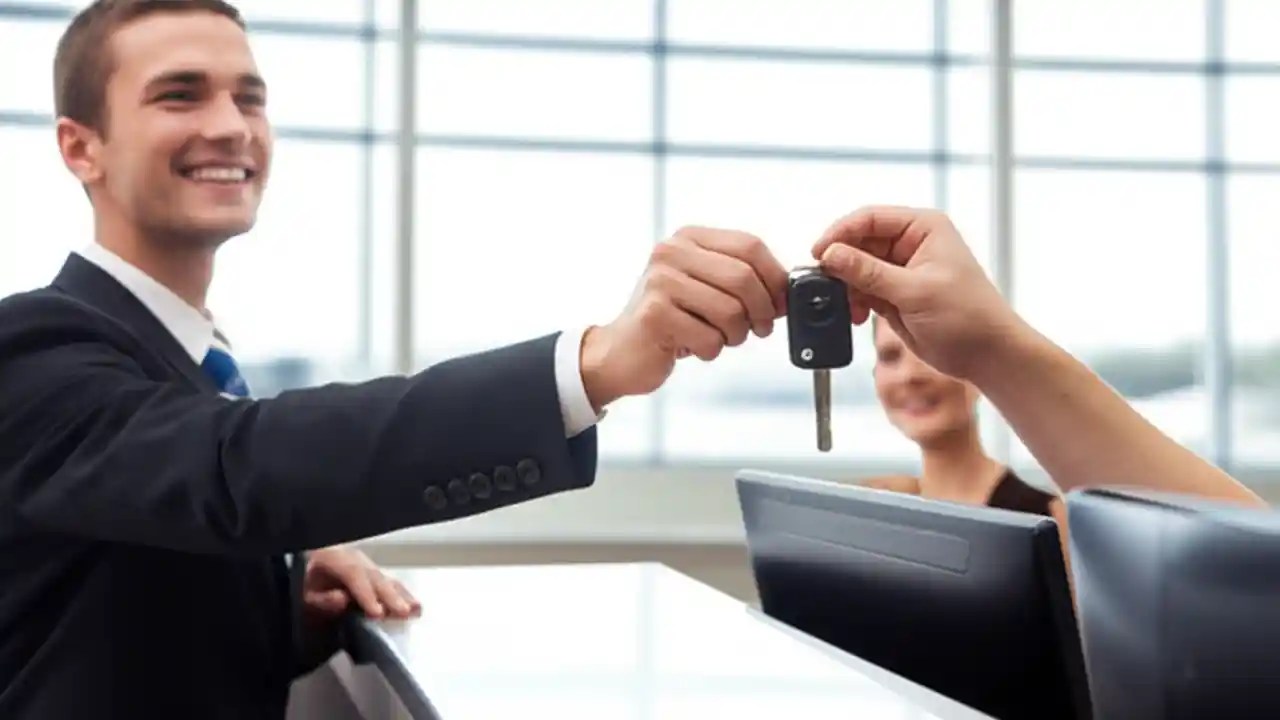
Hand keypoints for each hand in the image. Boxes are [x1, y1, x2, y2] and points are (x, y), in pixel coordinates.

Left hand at [302, 546, 419, 622]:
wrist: (306, 565)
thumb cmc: (306, 581)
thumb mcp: (305, 592)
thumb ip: (322, 598)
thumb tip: (343, 599)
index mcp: (333, 557)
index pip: (353, 573)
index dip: (367, 594)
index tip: (378, 613)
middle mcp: (354, 557)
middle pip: (375, 575)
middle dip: (390, 596)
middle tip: (404, 613)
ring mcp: (365, 563)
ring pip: (385, 577)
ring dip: (401, 595)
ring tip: (416, 610)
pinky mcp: (372, 572)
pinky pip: (388, 582)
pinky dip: (403, 595)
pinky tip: (416, 607)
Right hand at [580, 226, 788, 408]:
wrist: (621, 351)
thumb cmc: (670, 320)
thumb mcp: (706, 288)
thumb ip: (742, 280)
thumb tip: (786, 291)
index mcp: (688, 238)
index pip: (750, 246)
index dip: (775, 277)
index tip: (780, 302)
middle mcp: (671, 252)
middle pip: (744, 278)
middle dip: (761, 311)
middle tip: (759, 328)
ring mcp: (660, 281)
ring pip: (730, 311)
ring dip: (735, 335)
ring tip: (719, 338)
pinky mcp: (654, 314)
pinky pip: (710, 337)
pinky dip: (710, 350)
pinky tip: (692, 346)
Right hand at [811, 205, 1024, 380]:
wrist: (986, 355)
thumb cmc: (969, 316)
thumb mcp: (914, 290)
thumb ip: (869, 272)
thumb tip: (832, 255)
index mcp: (923, 228)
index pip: (869, 218)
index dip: (841, 233)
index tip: (819, 252)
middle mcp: (910, 244)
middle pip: (858, 243)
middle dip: (840, 263)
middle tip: (824, 283)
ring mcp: (900, 270)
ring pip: (856, 269)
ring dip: (845, 287)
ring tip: (845, 305)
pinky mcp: (894, 295)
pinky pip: (862, 291)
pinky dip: (853, 302)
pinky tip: (855, 315)